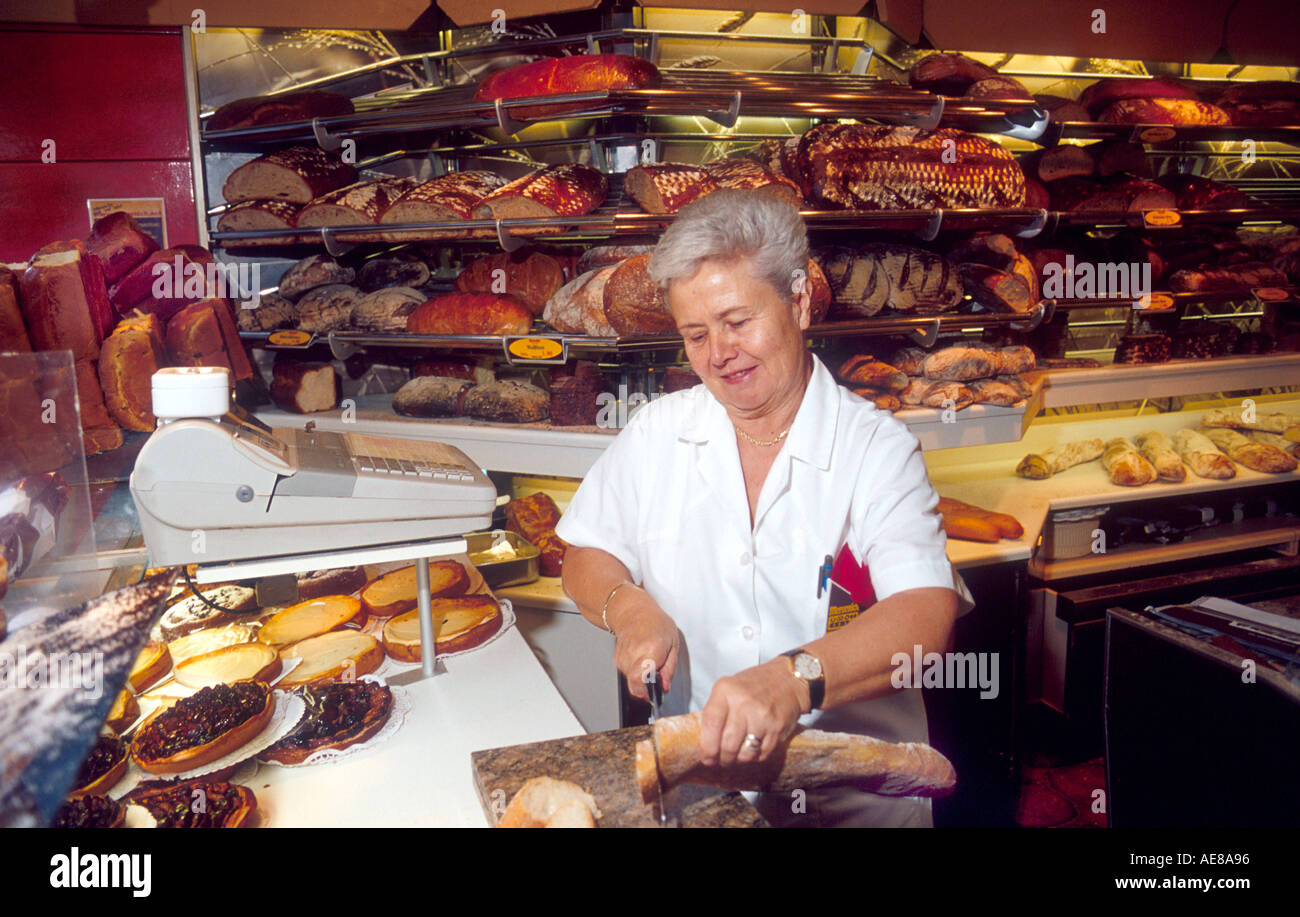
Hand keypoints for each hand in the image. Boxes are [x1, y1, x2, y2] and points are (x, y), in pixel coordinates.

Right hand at [608, 586, 678, 700]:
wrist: (634, 612)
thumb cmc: (656, 624)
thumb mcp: (673, 643)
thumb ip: (669, 669)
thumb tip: (664, 686)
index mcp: (650, 650)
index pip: (638, 679)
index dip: (645, 692)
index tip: (653, 693)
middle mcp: (633, 655)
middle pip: (636, 684)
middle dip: (648, 685)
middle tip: (657, 673)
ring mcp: (622, 658)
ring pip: (632, 681)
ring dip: (643, 677)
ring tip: (649, 661)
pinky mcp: (617, 661)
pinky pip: (628, 674)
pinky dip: (636, 671)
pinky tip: (641, 658)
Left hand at [699, 659, 806, 767]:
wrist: (787, 680)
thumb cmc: (753, 687)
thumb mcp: (729, 689)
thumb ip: (715, 711)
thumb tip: (704, 744)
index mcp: (726, 690)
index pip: (711, 724)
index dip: (706, 746)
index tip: (706, 757)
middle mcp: (744, 702)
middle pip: (728, 744)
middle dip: (722, 758)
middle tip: (720, 760)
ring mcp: (762, 716)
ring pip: (745, 753)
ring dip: (738, 760)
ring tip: (735, 756)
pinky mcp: (777, 727)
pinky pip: (761, 754)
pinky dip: (754, 757)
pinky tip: (751, 749)